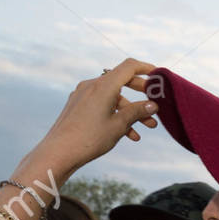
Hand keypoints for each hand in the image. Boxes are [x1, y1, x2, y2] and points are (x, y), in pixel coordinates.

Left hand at [33, 59, 157, 177]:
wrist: (59, 152)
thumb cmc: (89, 139)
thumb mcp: (118, 125)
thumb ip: (137, 112)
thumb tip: (153, 105)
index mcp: (103, 86)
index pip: (129, 67)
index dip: (146, 69)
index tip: (158, 76)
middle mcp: (92, 86)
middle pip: (122, 80)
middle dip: (141, 92)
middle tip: (155, 101)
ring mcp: (83, 94)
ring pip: (113, 96)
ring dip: (131, 109)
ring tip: (147, 126)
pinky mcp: (78, 104)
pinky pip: (102, 104)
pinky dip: (116, 114)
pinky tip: (128, 133)